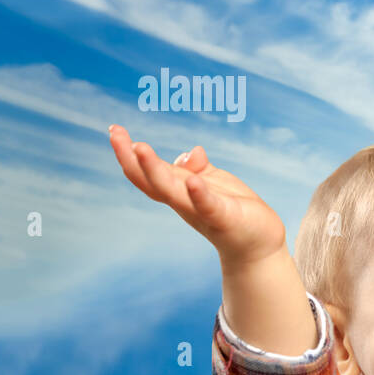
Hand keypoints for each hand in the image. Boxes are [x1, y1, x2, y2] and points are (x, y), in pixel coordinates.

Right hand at [109, 124, 287, 266]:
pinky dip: (199, 194)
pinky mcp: (224, 218)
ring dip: (154, 171)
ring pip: (171, 192)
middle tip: (115, 134)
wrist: (259, 245)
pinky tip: (193, 180)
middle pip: (150, 181)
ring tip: (140, 148)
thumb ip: (198, 168)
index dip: (129, 153)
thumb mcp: (214, 183)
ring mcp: (201, 210)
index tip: (114, 129)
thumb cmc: (236, 212)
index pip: (148, 172)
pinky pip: (208, 206)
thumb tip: (190, 152)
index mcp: (179, 190)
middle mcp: (184, 201)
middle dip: (131, 158)